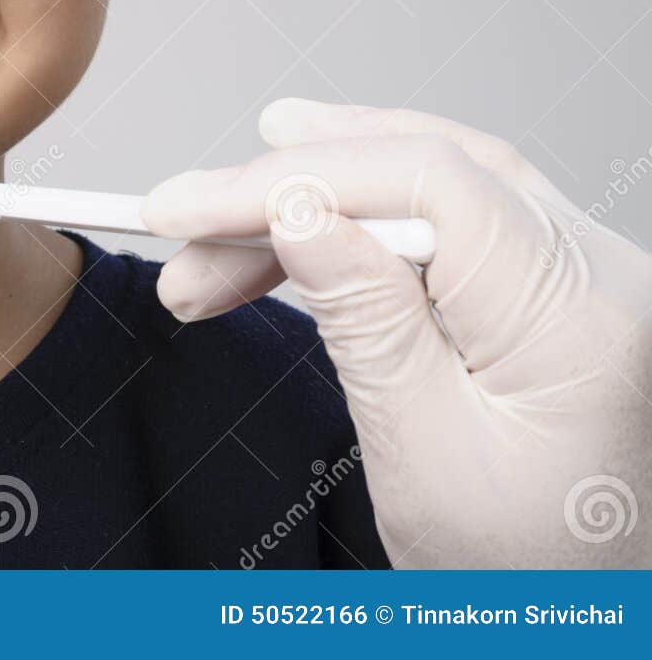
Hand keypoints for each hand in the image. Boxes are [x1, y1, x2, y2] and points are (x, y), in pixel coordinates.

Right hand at [140, 98, 651, 567]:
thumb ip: (367, 323)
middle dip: (286, 191)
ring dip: (319, 186)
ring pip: (438, 179)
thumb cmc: (528, 579)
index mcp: (582, 322)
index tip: (185, 209)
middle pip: (424, 174)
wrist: (594, 623)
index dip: (290, 177)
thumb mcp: (425, 462)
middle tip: (181, 235)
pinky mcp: (560, 288)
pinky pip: (459, 210)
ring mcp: (590, 276)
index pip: (425, 186)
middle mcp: (607, 277)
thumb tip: (296, 208)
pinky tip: (309, 202)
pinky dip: (371, 203)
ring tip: (220, 217)